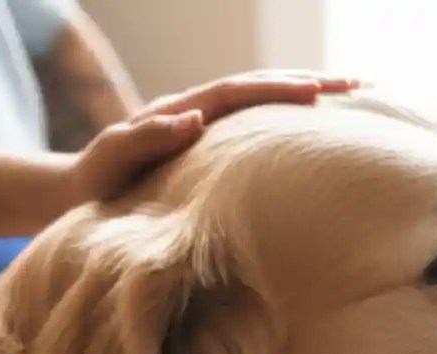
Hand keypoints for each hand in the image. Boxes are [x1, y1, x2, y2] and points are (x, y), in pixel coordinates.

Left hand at [63, 70, 359, 204]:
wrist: (78, 190)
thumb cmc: (95, 181)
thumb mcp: (111, 159)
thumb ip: (146, 137)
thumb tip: (195, 118)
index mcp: (181, 109)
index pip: (239, 92)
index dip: (278, 90)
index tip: (318, 93)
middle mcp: (197, 108)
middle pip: (261, 85)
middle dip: (309, 81)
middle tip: (358, 83)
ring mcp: (206, 123)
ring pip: (264, 99)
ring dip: (306, 92)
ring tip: (352, 93)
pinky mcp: (212, 142)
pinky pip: (257, 122)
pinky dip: (288, 116)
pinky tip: (317, 125)